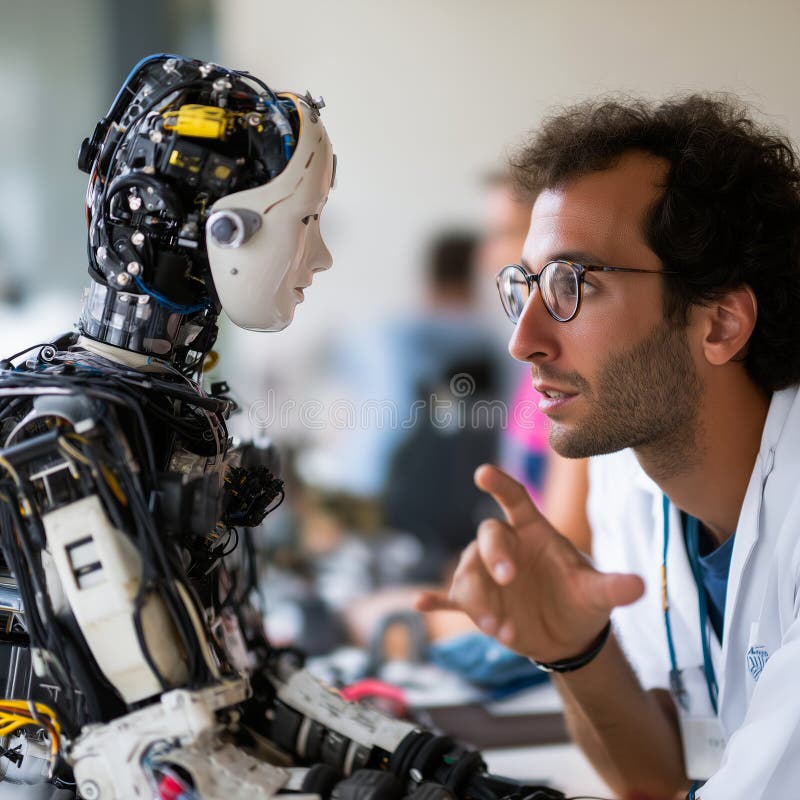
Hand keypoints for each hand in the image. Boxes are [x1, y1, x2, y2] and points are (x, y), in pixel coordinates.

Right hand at [416, 464, 643, 662]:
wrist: (568, 635)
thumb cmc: (581, 600)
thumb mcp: (597, 594)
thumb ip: (613, 587)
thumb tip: (641, 586)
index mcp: (533, 532)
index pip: (514, 500)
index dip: (499, 484)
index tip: (483, 473)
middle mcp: (505, 547)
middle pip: (488, 537)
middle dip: (493, 555)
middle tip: (507, 578)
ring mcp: (487, 575)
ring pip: (469, 573)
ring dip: (479, 598)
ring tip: (501, 629)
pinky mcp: (479, 603)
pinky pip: (453, 597)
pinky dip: (438, 600)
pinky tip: (421, 604)